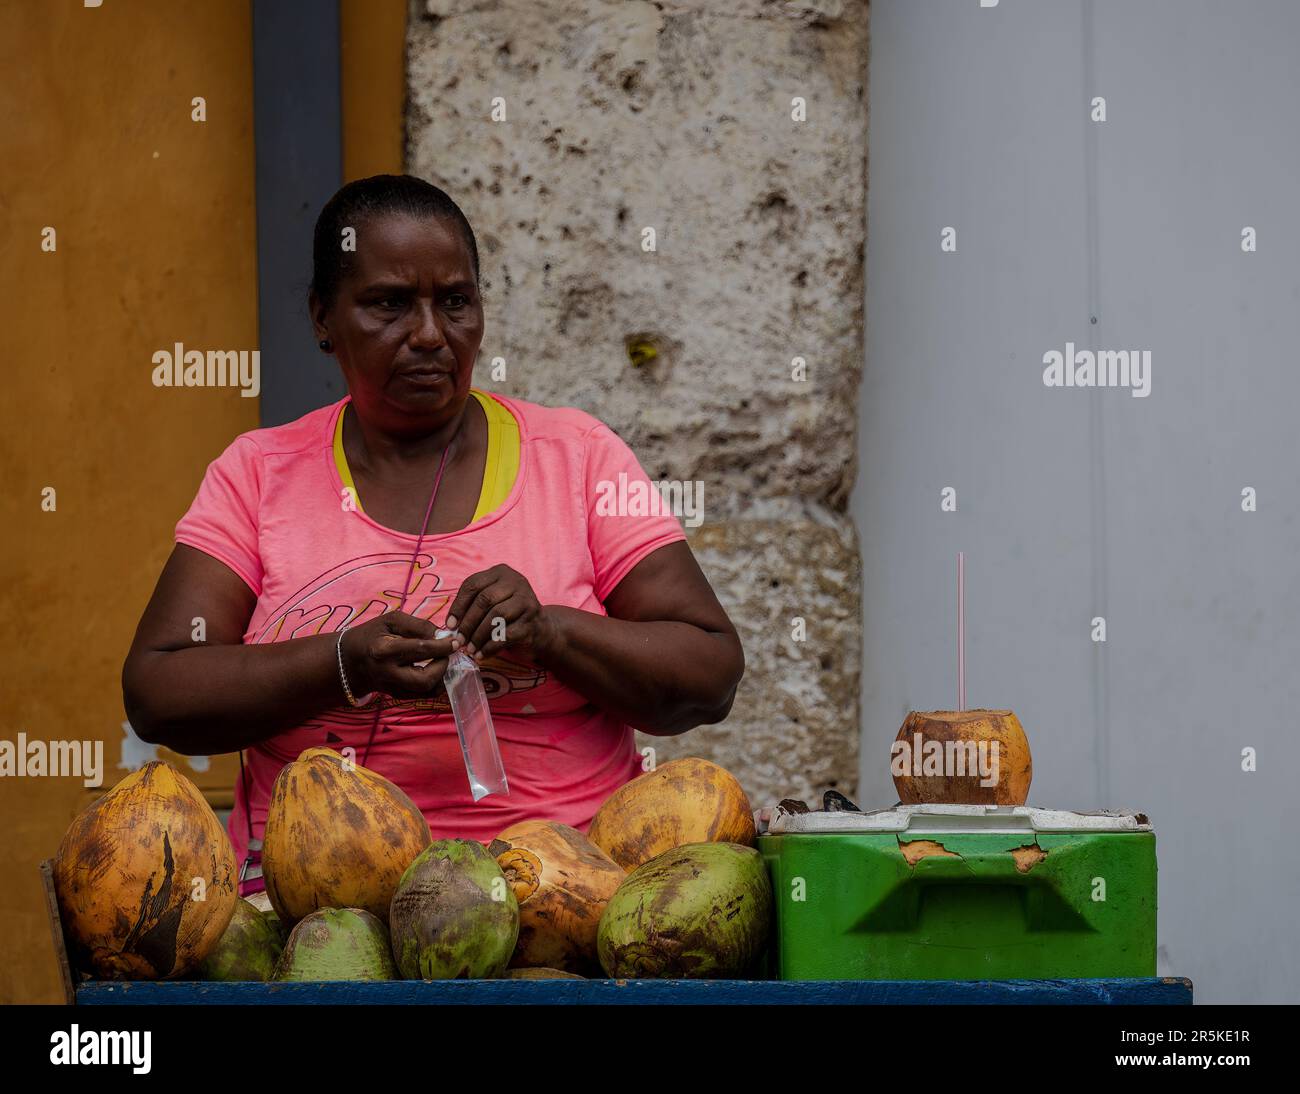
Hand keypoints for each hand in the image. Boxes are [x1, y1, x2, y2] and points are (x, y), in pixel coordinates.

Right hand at [337, 611, 457, 700]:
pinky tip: (435, 670)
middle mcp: (387, 673)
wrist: (349, 661)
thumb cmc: (372, 635)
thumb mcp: (391, 621)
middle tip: (447, 653)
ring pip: (426, 691)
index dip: (442, 646)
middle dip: (443, 666)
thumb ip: (418, 625)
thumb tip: (443, 635)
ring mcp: (392, 688)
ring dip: (441, 676)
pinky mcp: (397, 696)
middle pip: (425, 679)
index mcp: (384, 650)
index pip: (420, 650)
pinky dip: (435, 684)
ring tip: (442, 660)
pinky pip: (423, 695)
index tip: (454, 641)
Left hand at [445, 564, 557, 663]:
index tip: (450, 625)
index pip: (473, 584)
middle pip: (484, 600)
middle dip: (468, 623)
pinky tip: (482, 654)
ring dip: (478, 636)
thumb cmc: (509, 615)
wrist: (541, 629)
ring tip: (469, 649)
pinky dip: (490, 647)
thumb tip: (451, 625)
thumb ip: (473, 606)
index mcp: (501, 572)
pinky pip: (507, 634)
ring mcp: (527, 601)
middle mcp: (516, 582)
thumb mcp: (492, 602)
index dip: (458, 606)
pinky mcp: (533, 621)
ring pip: (496, 616)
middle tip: (458, 640)